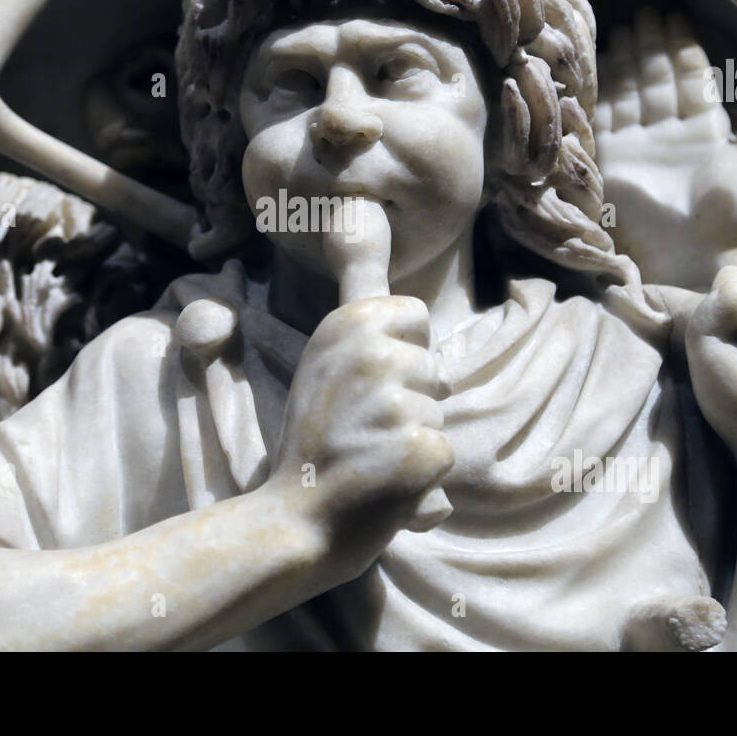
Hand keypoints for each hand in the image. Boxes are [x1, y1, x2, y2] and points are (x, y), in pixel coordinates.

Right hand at [271, 295, 452, 574]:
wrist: (291, 523)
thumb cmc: (312, 444)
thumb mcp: (325, 357)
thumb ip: (357, 293)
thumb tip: (363, 211)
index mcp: (348, 323)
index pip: (416, 316)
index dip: (399, 357)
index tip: (362, 386)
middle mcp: (373, 354)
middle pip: (434, 369)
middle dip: (410, 404)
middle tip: (358, 433)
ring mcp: (397, 404)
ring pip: (439, 415)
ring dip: (412, 444)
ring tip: (367, 462)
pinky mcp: (421, 451)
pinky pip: (445, 455)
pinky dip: (422, 480)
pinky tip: (384, 488)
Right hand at [594, 8, 736, 289]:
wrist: (690, 256)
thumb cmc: (729, 216)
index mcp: (706, 133)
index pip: (692, 81)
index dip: (682, 50)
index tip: (673, 19)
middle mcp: (670, 134)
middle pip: (658, 81)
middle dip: (651, 47)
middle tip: (643, 14)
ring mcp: (641, 146)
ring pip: (632, 93)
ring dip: (627, 62)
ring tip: (622, 29)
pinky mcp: (615, 158)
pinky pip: (608, 116)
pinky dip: (603, 91)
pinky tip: (599, 65)